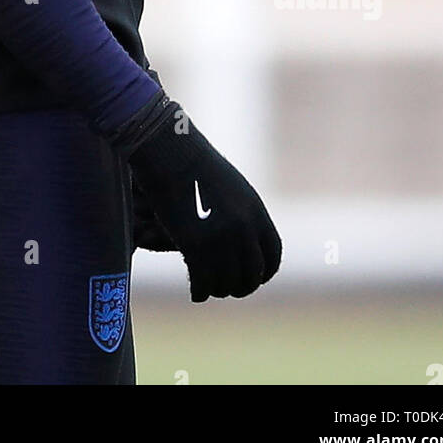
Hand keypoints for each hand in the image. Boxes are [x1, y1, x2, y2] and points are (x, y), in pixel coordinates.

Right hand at [128, 101, 281, 301]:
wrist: (169, 150)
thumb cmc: (195, 164)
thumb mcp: (230, 187)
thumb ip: (242, 215)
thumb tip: (246, 242)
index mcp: (255, 212)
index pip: (272, 257)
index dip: (264, 273)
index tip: (255, 279)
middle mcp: (242, 228)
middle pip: (251, 275)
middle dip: (241, 287)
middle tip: (228, 289)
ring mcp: (219, 238)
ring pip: (227, 283)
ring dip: (219, 290)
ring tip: (210, 288)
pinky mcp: (193, 245)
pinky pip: (203, 282)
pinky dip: (200, 292)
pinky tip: (195, 292)